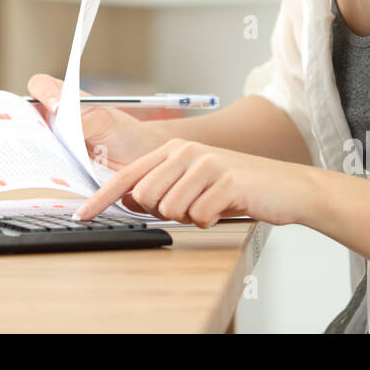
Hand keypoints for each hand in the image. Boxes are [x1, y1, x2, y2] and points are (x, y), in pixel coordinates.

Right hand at [25, 74, 169, 176]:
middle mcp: (55, 117)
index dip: (42, 93)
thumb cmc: (124, 132)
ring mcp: (55, 141)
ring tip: (48, 158)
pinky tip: (53, 175)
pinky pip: (45, 163)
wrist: (138, 159)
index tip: (56, 108)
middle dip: (27, 125)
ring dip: (36, 149)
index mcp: (64, 97)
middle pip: (28, 115)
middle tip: (41, 138)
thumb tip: (62, 123)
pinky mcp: (59, 163)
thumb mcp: (104, 122)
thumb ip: (82, 121)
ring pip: (32, 141)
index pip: (40, 85)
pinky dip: (46, 168)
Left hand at [74, 137, 317, 227]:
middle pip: (146, 197)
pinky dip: (210, 220)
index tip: (82, 215)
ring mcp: (206, 163)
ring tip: (211, 204)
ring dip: (190, 216)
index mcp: (173, 150)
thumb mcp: (197, 182)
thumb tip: (135, 202)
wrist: (286, 187)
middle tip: (193, 206)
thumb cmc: (238, 188)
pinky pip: (199, 215)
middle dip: (165, 212)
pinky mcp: (226, 179)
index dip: (102, 198)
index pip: (128, 177)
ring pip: (171, 208)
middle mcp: (186, 151)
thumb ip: (165, 188)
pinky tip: (225, 207)